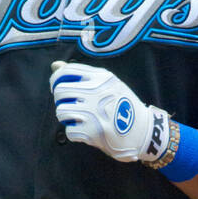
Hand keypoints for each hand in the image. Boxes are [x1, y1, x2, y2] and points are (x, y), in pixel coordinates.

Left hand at [50, 60, 170, 164]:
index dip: (56, 79)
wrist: (142, 131)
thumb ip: (81, 74)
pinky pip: (69, 130)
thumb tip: (55, 65)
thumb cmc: (123, 105)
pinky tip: (86, 131)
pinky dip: (75, 133)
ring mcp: (94, 112)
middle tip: (69, 105)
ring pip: (60, 111)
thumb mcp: (108, 84)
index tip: (57, 87)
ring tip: (77, 118)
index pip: (66, 71)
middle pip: (60, 91)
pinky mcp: (92, 131)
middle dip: (60, 100)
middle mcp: (96, 92)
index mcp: (101, 77)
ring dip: (65, 117)